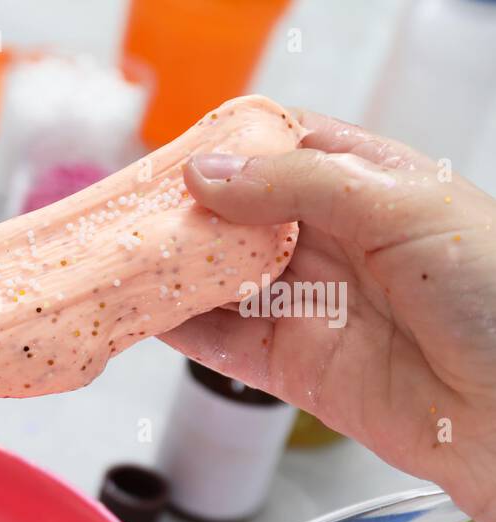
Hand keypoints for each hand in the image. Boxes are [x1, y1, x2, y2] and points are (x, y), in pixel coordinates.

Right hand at [162, 109, 495, 521]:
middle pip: (239, 219)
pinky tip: (142, 314)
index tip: (173, 157)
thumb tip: (209, 173)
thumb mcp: (403, 209)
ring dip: (171, 273)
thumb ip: (299, 187)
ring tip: (119, 261)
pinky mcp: (294, 369)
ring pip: (221, 281)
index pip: (283, 152)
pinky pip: (223, 345)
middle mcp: (337, 244)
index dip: (227, 151)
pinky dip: (179, 332)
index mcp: (372, 186)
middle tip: (128, 213)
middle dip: (184, 214)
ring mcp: (312, 307)